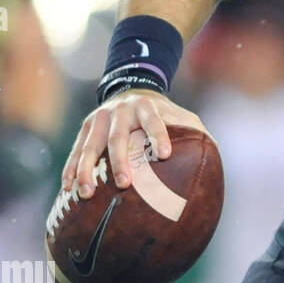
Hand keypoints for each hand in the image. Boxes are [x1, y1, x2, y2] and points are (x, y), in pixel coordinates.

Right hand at [61, 89, 206, 197]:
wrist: (130, 90)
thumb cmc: (162, 112)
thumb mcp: (180, 114)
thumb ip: (195, 130)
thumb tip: (215, 152)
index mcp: (146, 106)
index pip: (154, 120)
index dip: (159, 135)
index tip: (164, 155)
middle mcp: (120, 111)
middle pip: (118, 137)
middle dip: (121, 161)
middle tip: (124, 184)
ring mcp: (99, 119)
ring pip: (90, 146)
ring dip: (87, 170)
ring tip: (87, 193)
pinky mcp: (85, 128)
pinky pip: (76, 151)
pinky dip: (71, 169)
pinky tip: (68, 188)